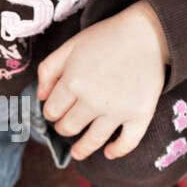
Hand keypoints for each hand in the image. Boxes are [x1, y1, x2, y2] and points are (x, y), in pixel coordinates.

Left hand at [36, 1, 169, 161]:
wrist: (146, 33)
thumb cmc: (106, 37)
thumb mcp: (70, 46)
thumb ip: (48, 70)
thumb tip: (40, 98)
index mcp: (73, 82)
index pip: (52, 111)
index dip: (51, 113)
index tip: (56, 111)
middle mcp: (93, 100)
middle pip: (69, 127)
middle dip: (64, 128)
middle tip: (67, 125)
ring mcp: (117, 110)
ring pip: (93, 140)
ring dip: (82, 149)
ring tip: (78, 153)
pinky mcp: (139, 114)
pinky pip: (128, 142)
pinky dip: (117, 151)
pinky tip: (109, 153)